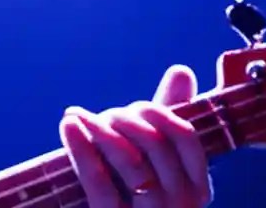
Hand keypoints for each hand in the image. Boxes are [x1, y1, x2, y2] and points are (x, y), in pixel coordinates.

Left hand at [58, 64, 212, 206]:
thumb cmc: (131, 190)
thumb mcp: (153, 157)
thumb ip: (167, 118)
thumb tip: (182, 70)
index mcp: (197, 187)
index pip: (186, 136)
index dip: (159, 112)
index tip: (137, 107)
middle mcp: (181, 205)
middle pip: (155, 144)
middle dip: (125, 119)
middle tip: (103, 114)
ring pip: (130, 162)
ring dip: (100, 129)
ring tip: (76, 115)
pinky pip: (99, 184)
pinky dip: (81, 149)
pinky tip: (68, 125)